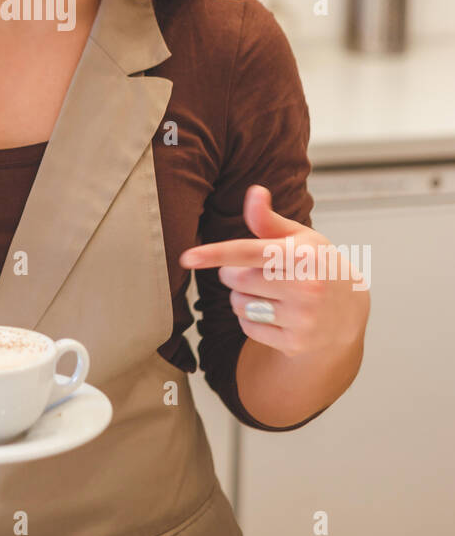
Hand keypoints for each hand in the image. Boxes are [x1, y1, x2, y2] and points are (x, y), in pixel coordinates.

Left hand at [179, 185, 369, 358]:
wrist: (349, 310)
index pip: (249, 251)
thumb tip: (254, 192)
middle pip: (237, 279)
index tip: (187, 258)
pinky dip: (252, 319)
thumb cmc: (319, 265)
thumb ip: (269, 220)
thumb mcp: (301, 238)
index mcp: (304, 255)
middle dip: (234, 274)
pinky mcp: (294, 343)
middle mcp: (305, 287)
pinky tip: (275, 312)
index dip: (215, 253)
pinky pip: (248, 328)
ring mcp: (301, 318)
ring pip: (239, 305)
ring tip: (268, 292)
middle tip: (256, 271)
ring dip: (242, 297)